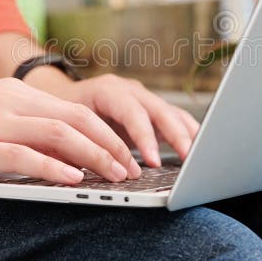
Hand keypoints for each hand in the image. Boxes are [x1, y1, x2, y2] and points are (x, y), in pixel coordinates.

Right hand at [0, 77, 141, 183]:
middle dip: (109, 144)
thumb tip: (64, 153)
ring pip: (56, 133)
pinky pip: (22, 154)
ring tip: (114, 174)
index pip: (73, 110)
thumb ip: (23, 127)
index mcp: (14, 93)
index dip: (105, 133)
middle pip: (74, 119)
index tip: (125, 153)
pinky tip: (71, 178)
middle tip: (131, 167)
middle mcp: (8, 102)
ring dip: (92, 155)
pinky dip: (52, 166)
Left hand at [24, 69, 199, 166]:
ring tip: (199, 157)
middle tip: (188, 159)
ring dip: (188, 135)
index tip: (152, 162)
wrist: (62, 97)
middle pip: (159, 110)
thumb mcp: (65, 127)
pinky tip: (199, 150)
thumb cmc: (62, 115)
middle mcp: (130, 91)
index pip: (131, 112)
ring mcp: (144, 98)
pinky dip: (188, 134)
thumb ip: (81, 145)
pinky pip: (175, 119)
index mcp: (108, 90)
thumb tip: (93, 169)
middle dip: (176, 135)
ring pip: (172, 113)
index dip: (144, 137)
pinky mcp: (152, 111)